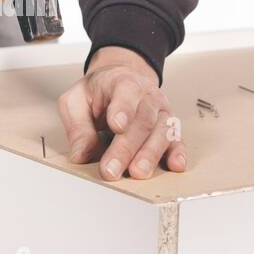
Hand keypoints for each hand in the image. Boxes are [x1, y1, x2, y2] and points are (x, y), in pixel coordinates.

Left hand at [57, 45, 184, 180]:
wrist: (121, 81)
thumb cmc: (97, 93)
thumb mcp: (76, 101)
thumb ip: (78, 127)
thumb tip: (80, 156)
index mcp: (123, 82)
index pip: (126, 92)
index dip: (123, 109)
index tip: (117, 126)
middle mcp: (147, 96)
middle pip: (142, 121)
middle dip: (126, 148)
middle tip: (112, 169)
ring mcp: (161, 111)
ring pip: (161, 132)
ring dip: (150, 155)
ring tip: (137, 172)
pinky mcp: (170, 128)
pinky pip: (176, 140)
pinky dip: (177, 154)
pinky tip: (175, 166)